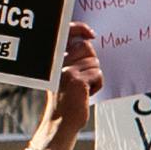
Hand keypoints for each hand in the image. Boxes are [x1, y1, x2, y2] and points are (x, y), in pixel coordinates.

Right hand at [30, 17, 102, 149]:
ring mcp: (66, 71)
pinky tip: (85, 93)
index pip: (65, 34)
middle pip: (87, 47)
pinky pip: (98, 74)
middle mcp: (56, 62)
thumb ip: (72, 58)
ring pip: (95, 62)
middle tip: (82, 77)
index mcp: (52, 59)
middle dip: (91, 61)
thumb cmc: (66, 97)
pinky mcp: (77, 80)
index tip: (90, 33)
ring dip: (94, 76)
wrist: (61, 121)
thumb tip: (88, 40)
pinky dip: (97, 84)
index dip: (79, 28)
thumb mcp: (65, 74)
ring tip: (81, 87)